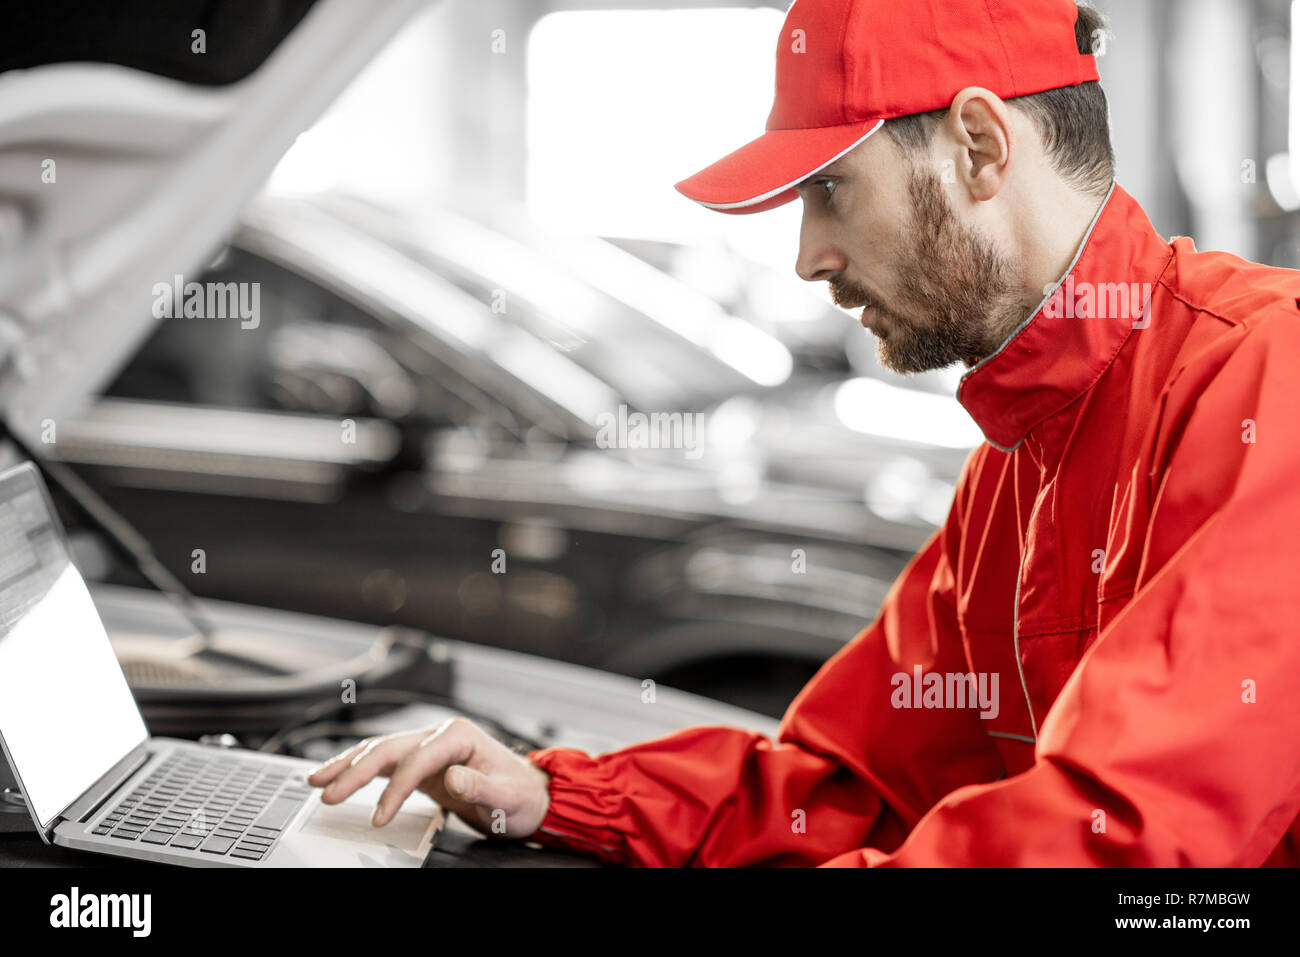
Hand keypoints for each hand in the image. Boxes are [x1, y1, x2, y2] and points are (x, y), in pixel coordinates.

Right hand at [306, 717, 551, 838]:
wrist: (530, 796)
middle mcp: (440, 735)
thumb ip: (480, 786)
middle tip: (325, 794)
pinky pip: (385, 765)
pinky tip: (337, 779)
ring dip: (347, 766)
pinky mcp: (423, 765)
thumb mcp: (507, 796)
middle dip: (354, 771)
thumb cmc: (520, 795)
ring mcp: (429, 748)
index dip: (394, 789)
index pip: (415, 759)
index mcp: (459, 735)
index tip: (379, 817)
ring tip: (316, 781)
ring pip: (379, 752)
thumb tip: (452, 777)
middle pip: (388, 749)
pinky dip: (359, 771)